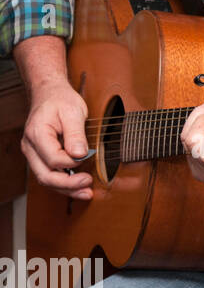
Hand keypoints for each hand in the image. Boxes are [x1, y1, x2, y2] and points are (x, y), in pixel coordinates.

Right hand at [22, 80, 92, 199]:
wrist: (49, 94)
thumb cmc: (60, 101)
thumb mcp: (73, 111)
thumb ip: (76, 134)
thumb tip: (80, 155)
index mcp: (37, 134)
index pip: (53, 158)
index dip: (72, 162)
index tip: (88, 156)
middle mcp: (30, 147)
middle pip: (45, 175)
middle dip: (68, 184)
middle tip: (88, 184)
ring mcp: (34, 154)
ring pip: (46, 179)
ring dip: (66, 189)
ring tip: (87, 193)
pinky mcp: (40, 157)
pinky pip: (50, 174)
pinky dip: (64, 183)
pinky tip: (79, 187)